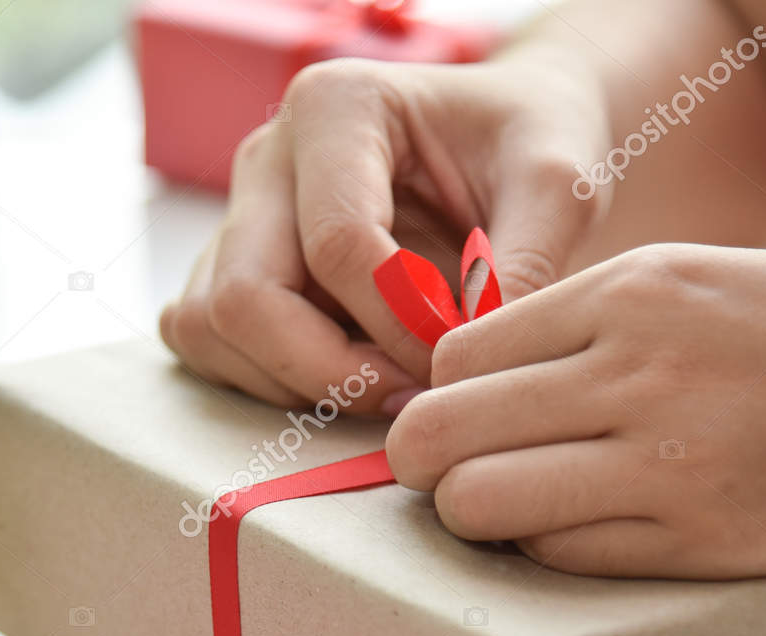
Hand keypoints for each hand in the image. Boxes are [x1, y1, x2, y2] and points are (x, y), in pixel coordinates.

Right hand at [159, 54, 612, 412]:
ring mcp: (236, 216)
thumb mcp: (556, 185)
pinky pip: (208, 345)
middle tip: (408, 398)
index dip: (398, 325)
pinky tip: (347, 374)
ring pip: (210, 328)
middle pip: (245, 295)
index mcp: (337, 108)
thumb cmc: (526, 146)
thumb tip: (465, 360)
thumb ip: (523, 264)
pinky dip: (269, 380)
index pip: (337, 244)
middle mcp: (266, 159)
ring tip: (385, 384)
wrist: (502, 143)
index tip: (456, 360)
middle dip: (327, 370)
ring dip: (295, 382)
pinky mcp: (225, 269)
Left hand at [385, 243, 765, 577]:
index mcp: (638, 290)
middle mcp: (640, 370)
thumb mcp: (708, 283)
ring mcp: (670, 463)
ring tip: (520, 509)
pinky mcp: (704, 544)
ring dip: (480, 517)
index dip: (443, 395)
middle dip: (427, 463)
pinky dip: (553, 553)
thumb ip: (593, 324)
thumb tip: (476, 379)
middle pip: (437, 434)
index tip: (463, 417)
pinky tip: (596, 532)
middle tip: (454, 474)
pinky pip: (560, 559)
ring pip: (478, 506)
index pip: (455, 355)